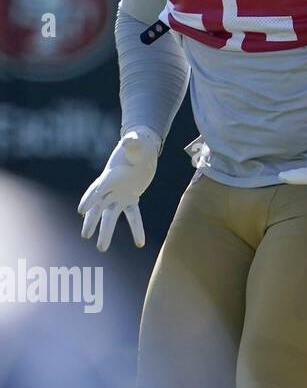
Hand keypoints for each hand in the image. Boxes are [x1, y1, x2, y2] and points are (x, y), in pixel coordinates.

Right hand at [78, 127, 161, 251]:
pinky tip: (140, 243)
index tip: (82, 211)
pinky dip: (136, 229)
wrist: (143, 150)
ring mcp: (119, 195)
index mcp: (109, 176)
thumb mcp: (138, 144)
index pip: (97, 189)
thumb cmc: (138, 146)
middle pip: (98, 207)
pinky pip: (133, 216)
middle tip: (85, 236)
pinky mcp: (131, 199)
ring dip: (106, 232)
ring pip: (110, 216)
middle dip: (92, 221)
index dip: (90, 199)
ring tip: (101, 248)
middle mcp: (111, 188)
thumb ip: (133, 143)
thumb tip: (130, 139)